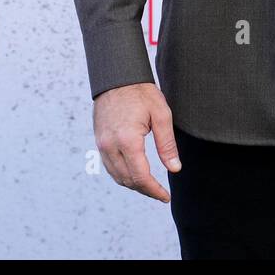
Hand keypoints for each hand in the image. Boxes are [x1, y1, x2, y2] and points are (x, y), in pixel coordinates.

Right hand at [93, 82, 180, 201]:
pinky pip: (110, 167)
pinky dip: (122, 175)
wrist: (116, 78)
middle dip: (145, 190)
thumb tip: (175, 168)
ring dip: (133, 185)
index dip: (154, 190)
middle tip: (161, 193)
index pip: (140, 176)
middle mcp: (110, 146)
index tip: (165, 197)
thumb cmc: (141, 93)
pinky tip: (135, 174)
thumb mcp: (161, 115)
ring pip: (116, 176)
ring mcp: (102, 145)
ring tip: (150, 187)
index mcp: (128, 140)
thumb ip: (167, 144)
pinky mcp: (99, 142)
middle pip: (127, 180)